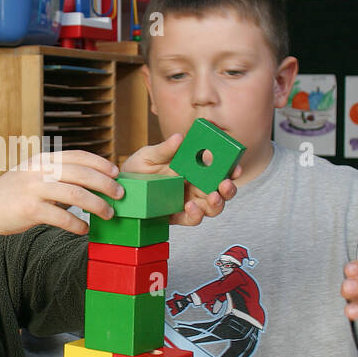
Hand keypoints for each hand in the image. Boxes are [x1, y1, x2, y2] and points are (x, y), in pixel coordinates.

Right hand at [0, 150, 120, 274]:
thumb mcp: (32, 174)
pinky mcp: (30, 210)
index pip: (77, 156)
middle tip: (120, 194)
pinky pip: (61, 217)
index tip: (116, 172)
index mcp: (42, 160)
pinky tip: (84, 230)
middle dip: (105, 184)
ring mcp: (34, 189)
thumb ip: (55, 174)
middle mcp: (39, 171)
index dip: (100, 163)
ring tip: (109, 214)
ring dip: (97, 205)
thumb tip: (88, 180)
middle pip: (81, 174)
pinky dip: (77, 225)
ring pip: (75, 195)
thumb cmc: (12, 195)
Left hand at [121, 132, 240, 225]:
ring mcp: (188, 202)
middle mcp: (196, 186)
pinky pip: (192, 219)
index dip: (231, 168)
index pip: (218, 169)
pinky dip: (195, 215)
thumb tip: (179, 137)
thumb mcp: (149, 156)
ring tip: (213, 197)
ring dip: (217, 203)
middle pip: (221, 190)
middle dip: (228, 189)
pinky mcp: (178, 216)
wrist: (121, 190)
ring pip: (212, 207)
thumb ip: (164, 149)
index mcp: (194, 169)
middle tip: (225, 184)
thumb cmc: (138, 169)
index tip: (236, 166)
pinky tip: (190, 207)